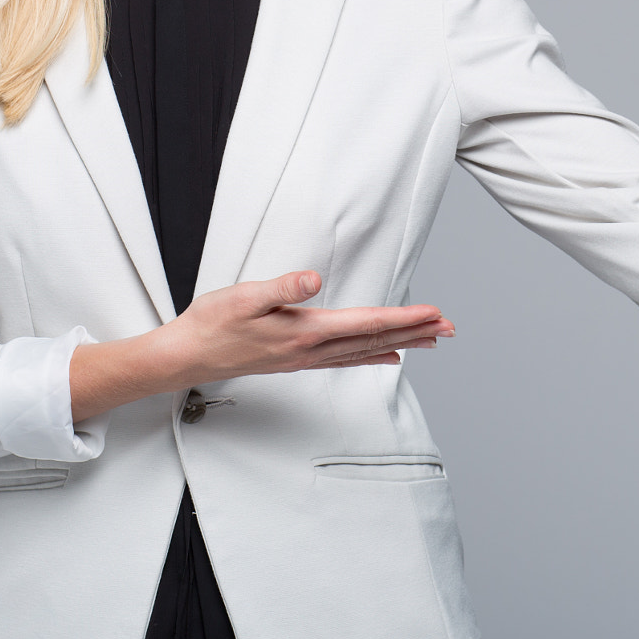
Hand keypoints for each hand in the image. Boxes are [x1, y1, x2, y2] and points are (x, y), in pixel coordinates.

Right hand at [70, 272, 453, 422]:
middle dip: (416, 331)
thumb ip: (281, 288)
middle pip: (375, 339)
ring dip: (401, 342)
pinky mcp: (297, 359)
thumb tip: (312, 280)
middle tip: (451, 327)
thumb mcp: (243, 297)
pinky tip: (386, 355)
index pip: (366, 323)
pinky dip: (373, 355)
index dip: (404, 317)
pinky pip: (347, 358)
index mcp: (305, 332)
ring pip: (365, 350)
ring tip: (432, 340)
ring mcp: (305, 358)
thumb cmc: (212, 324)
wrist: (187, 356)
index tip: (435, 313)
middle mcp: (311, 350)